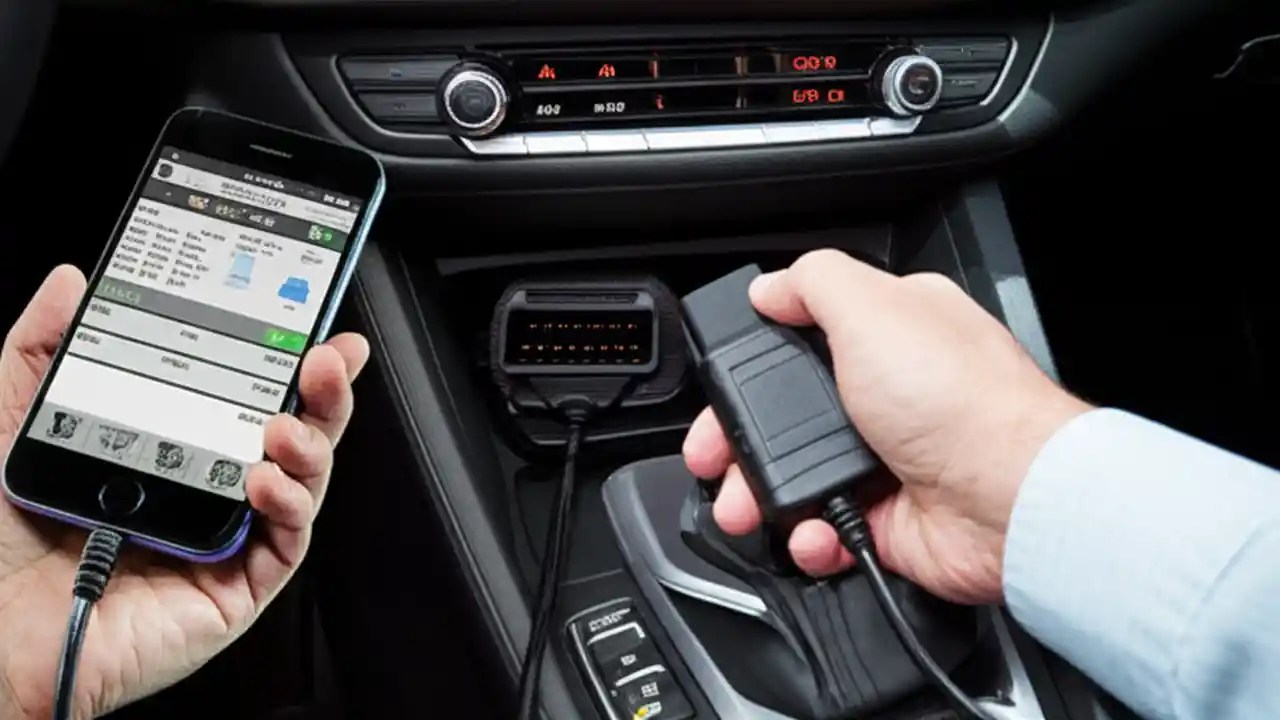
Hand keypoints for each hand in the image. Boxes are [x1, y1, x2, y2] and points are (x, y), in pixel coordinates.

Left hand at [0, 265, 369, 718]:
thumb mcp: (13, 427)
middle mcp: (213, 491)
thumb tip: (68, 283)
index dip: (286, 360)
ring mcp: (230, 539)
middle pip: (294, 433)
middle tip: (328, 359)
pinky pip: (286, 542)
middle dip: (324, 393)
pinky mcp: (238, 587)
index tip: (309, 324)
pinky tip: (264, 479)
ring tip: (292, 422)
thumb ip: (38, 352)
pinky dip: (289, 505)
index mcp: (176, 450)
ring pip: (304, 483)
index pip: (246, 395)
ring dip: (314, 444)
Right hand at [683, 250, 1089, 603]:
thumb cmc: (963, 401)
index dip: (756, 363)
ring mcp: (888, 459)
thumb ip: (813, 285)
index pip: (803, 339)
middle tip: (713, 456)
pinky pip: (826, 530)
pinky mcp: (889, 519)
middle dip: (739, 440)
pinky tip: (810, 530)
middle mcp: (891, 395)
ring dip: (761, 496)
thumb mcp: (873, 309)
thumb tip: (770, 286)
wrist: (1011, 501)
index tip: (722, 386)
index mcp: (891, 333)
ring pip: (798, 477)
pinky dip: (808, 538)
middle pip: (789, 416)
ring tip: (743, 507)